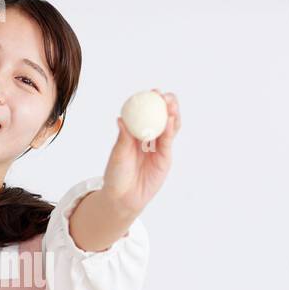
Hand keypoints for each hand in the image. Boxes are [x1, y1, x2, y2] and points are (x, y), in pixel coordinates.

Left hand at [101, 90, 179, 214]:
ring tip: (171, 104)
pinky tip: (170, 121)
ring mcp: (158, 148)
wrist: (122, 197)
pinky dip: (170, 130)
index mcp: (135, 134)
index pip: (145, 114)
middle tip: (164, 96)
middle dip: (166, 105)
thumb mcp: (118, 154)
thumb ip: (123, 138)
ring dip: (172, 114)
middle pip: (161, 118)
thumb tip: (121, 119)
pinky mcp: (165, 158)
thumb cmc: (116, 175)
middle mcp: (149, 139)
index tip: (151, 92)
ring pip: (169, 127)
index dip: (150, 103)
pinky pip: (168, 142)